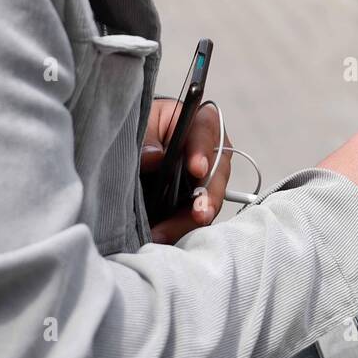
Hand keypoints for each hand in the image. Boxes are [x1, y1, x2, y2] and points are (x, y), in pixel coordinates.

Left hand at [141, 98, 230, 243]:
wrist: (140, 144)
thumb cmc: (148, 127)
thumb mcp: (145, 124)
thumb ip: (148, 138)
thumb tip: (155, 157)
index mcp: (200, 122)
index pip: (207, 132)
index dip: (203, 151)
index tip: (196, 169)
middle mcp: (212, 151)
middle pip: (217, 173)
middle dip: (208, 196)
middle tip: (200, 214)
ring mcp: (207, 178)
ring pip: (209, 200)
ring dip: (191, 219)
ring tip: (167, 233)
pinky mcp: (196, 200)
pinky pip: (195, 215)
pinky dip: (179, 227)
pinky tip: (162, 235)